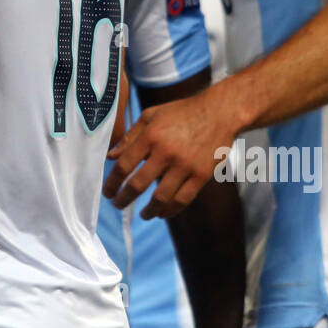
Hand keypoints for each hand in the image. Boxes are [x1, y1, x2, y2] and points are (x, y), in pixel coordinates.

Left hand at [102, 89, 238, 218]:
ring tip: (143, 214)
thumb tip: (110, 157)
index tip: (108, 192)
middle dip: (123, 199)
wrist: (219, 112)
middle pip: (138, 184)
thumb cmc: (181, 112)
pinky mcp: (202, 175)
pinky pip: (183, 200)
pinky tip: (162, 213)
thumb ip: (130, 136)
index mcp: (151, 136)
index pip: (124, 165)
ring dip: (148, 211)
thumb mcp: (151, 115)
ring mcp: (185, 165)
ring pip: (161, 198)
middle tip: (118, 205)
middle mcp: (166, 152)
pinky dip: (170, 211)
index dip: (112, 183)